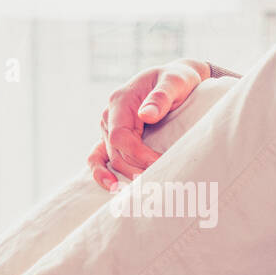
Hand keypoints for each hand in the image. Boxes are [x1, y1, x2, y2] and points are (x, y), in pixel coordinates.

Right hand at [87, 59, 208, 190]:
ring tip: (132, 195)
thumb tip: (146, 115)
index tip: (160, 163)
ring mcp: (108, 128)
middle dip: (135, 168)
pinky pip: (99, 157)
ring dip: (119, 176)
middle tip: (159, 181)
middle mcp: (109, 115)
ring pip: (107, 158)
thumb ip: (162, 96)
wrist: (175, 80)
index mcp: (120, 101)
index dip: (138, 155)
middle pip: (115, 151)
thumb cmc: (177, 79)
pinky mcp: (112, 138)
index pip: (120, 136)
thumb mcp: (175, 81)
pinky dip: (102, 173)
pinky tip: (112, 187)